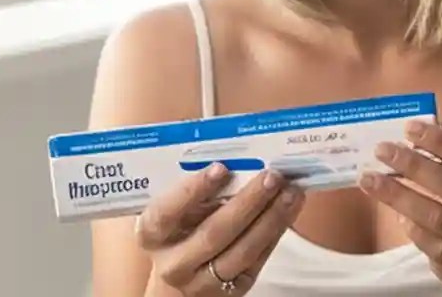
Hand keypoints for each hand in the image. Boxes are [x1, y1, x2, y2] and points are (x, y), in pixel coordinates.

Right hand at [134, 164, 304, 294]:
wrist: (179, 278)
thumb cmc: (176, 230)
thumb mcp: (171, 211)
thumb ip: (193, 191)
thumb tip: (235, 157)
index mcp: (151, 235)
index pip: (167, 213)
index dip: (193, 190)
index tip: (221, 167)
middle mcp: (173, 263)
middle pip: (214, 233)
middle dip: (247, 203)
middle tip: (271, 176)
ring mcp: (203, 282)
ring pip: (242, 251)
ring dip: (271, 219)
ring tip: (290, 192)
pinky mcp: (231, 291)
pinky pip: (257, 262)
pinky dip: (275, 233)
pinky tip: (289, 211)